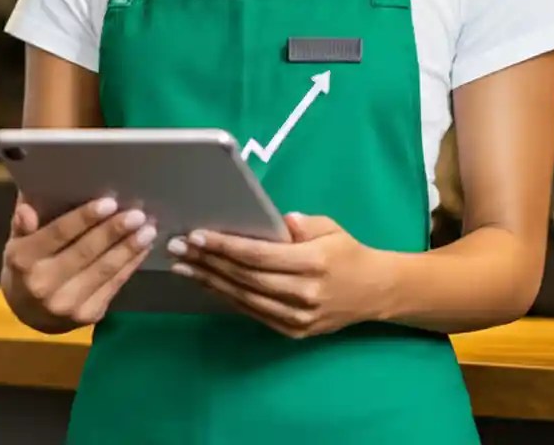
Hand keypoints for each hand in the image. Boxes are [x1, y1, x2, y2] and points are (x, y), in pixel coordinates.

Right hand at [0, 196, 156, 332]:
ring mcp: (67, 304)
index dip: (84, 218)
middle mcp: (43, 285)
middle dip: (114, 232)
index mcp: (22, 260)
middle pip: (85, 252)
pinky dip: (131, 264)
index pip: (57, 234)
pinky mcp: (88, 315)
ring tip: (148, 229)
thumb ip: (23, 223)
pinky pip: (114, 285)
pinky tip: (143, 247)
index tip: (110, 202)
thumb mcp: (17, 241)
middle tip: (137, 214)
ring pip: (104, 270)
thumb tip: (28, 210)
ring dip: (129, 248)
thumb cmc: (27, 265)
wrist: (29, 314)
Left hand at [168, 214, 386, 338]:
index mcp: (314, 263)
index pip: (259, 255)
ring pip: (244, 298)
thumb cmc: (348, 253)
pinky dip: (227, 297)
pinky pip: (252, 312)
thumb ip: (300, 224)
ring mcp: (297, 318)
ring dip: (209, 281)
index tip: (197, 235)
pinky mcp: (293, 331)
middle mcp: (303, 293)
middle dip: (208, 261)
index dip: (225, 245)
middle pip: (245, 277)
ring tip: (183, 266)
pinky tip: (207, 283)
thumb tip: (271, 221)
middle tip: (177, 247)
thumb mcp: (330, 227)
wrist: (376, 292)